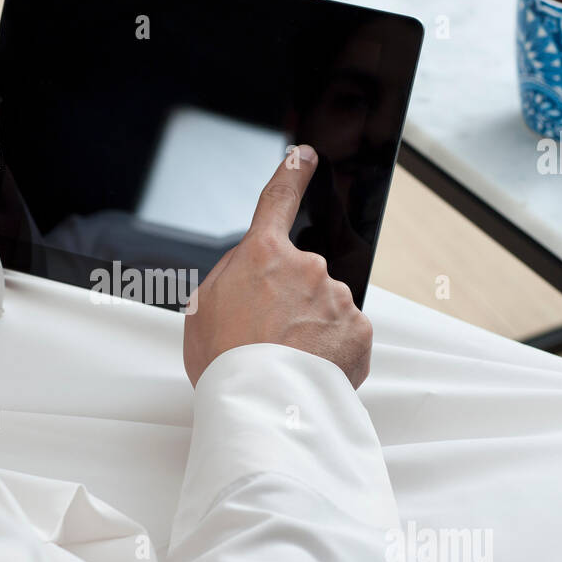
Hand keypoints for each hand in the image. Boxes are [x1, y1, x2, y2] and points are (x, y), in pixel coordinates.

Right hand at [183, 145, 372, 387]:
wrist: (262, 404)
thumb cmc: (225, 361)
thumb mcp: (201, 308)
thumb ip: (230, 274)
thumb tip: (252, 266)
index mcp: (262, 254)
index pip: (278, 200)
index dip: (292, 174)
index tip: (305, 157)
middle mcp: (306, 267)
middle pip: (298, 275)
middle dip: (286, 301)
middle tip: (263, 338)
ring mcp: (336, 297)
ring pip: (323, 307)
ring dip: (308, 329)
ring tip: (283, 361)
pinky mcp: (359, 330)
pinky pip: (343, 335)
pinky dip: (328, 351)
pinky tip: (306, 369)